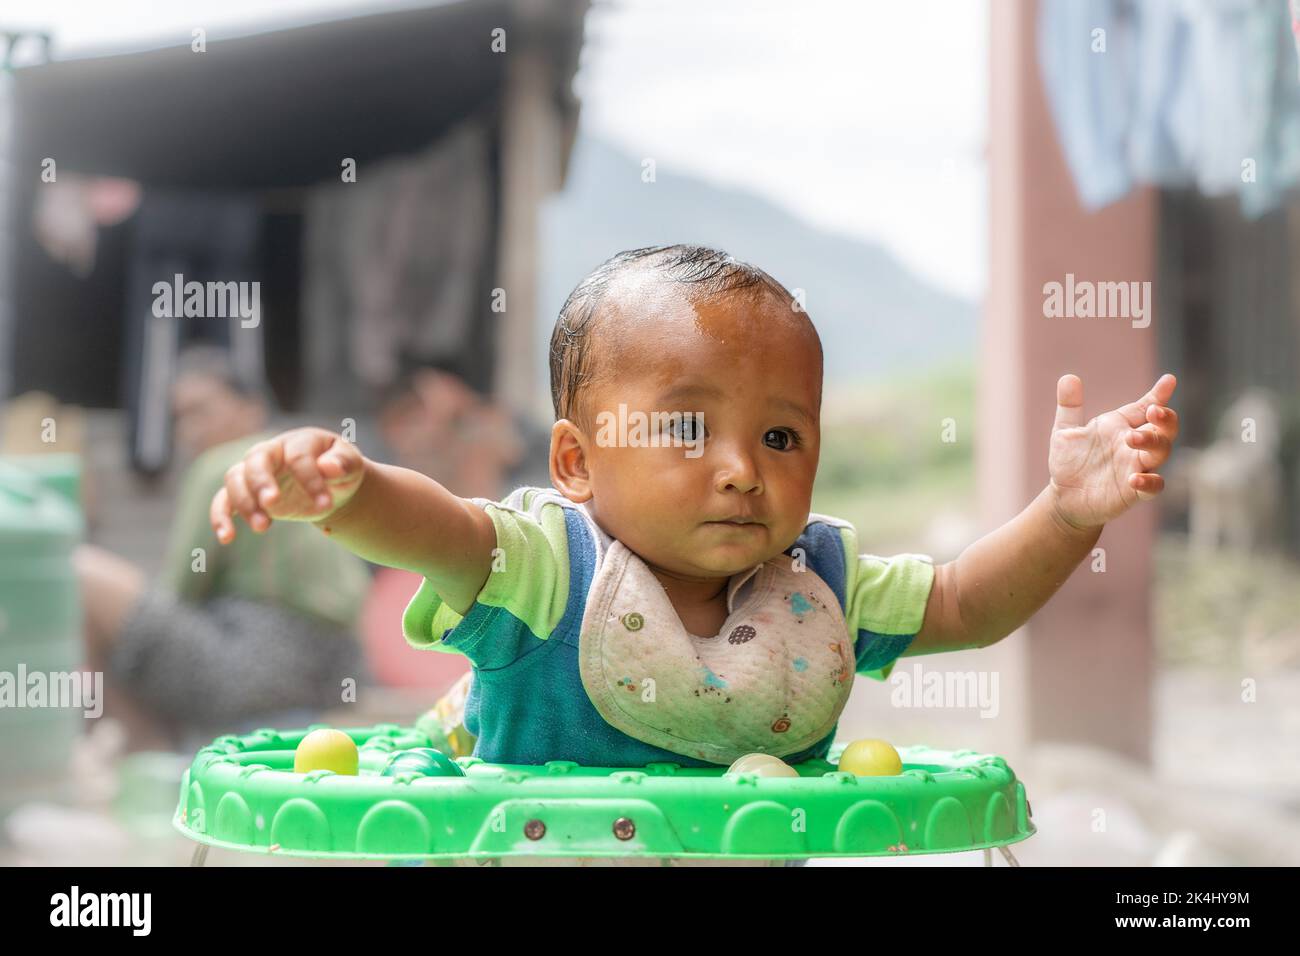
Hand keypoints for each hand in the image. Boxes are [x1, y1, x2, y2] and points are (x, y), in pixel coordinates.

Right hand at [210, 427, 366, 542]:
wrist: (330, 485)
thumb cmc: (340, 470)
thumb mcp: (351, 464)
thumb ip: (343, 462)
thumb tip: (329, 467)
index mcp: (298, 442)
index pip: (297, 456)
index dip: (310, 479)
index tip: (326, 504)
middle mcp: (271, 452)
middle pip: (255, 460)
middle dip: (261, 482)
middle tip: (273, 503)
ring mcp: (255, 472)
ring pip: (235, 480)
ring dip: (244, 503)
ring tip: (262, 527)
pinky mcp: (248, 494)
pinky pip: (224, 501)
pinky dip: (221, 517)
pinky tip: (226, 538)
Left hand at [1047, 373, 1178, 530]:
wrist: (1063, 496)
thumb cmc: (1069, 462)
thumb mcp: (1065, 431)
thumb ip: (1069, 406)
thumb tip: (1068, 377)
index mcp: (1121, 427)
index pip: (1145, 407)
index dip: (1159, 394)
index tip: (1168, 380)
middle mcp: (1134, 446)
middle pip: (1164, 429)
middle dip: (1165, 418)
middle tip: (1153, 411)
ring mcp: (1137, 468)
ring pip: (1161, 452)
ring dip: (1153, 443)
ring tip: (1133, 438)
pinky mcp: (1134, 492)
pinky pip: (1153, 487)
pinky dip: (1149, 482)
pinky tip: (1134, 479)